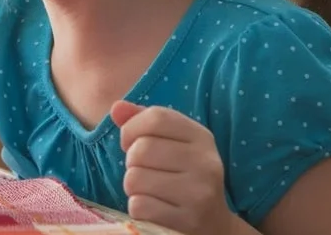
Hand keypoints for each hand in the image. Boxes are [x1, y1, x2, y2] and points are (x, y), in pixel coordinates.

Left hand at [111, 101, 234, 234]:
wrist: (213, 225)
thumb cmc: (183, 176)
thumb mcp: (170, 143)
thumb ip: (142, 121)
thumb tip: (116, 108)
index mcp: (201, 137)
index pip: (156, 117)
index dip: (131, 128)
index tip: (131, 142)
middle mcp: (206, 162)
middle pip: (141, 149)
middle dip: (131, 162)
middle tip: (144, 171)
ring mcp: (199, 193)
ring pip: (135, 178)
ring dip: (133, 187)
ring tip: (150, 190)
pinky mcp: (188, 221)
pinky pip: (139, 206)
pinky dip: (137, 208)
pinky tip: (154, 209)